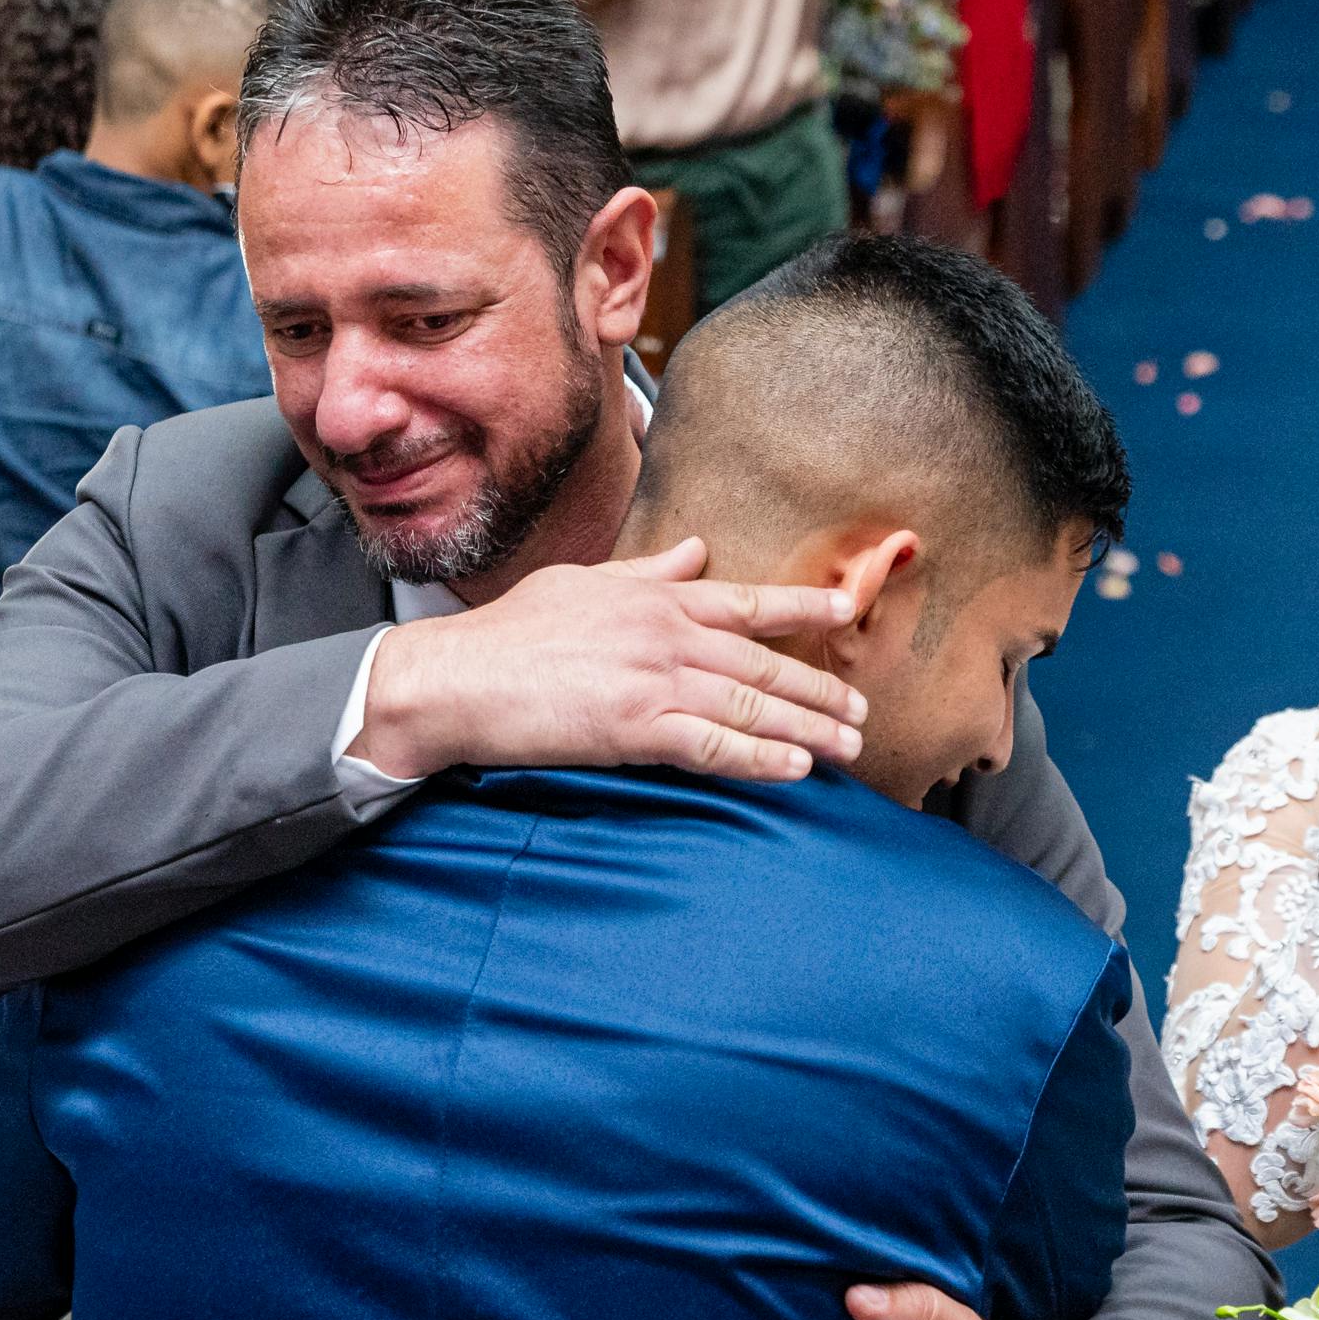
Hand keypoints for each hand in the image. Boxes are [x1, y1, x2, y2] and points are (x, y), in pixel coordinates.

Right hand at [352, 537, 867, 781]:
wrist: (456, 677)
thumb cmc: (510, 634)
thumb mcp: (583, 583)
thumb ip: (647, 570)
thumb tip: (696, 550)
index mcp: (656, 597)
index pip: (749, 601)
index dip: (806, 608)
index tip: (849, 612)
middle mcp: (666, 633)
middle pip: (765, 662)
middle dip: (821, 688)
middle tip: (862, 711)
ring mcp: (654, 679)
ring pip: (752, 705)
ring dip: (809, 728)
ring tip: (847, 747)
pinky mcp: (635, 727)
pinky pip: (715, 745)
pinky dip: (761, 759)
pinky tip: (796, 769)